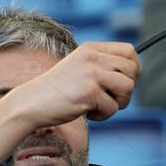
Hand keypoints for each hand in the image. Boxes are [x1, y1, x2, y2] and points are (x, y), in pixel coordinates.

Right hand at [17, 41, 140, 123]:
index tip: (123, 81)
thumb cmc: (55, 91)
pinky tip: (85, 112)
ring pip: (128, 88)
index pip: (129, 50)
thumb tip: (135, 72)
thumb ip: (102, 65)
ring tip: (98, 106)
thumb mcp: (79, 68)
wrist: (30, 103)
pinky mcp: (90, 93)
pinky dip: (103, 116)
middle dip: (127, 88)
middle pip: (133, 70)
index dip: (133, 68)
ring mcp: (91, 74)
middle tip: (111, 98)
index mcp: (90, 49)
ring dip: (118, 103)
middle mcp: (92, 58)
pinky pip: (113, 108)